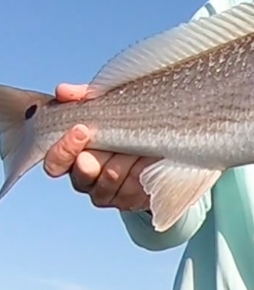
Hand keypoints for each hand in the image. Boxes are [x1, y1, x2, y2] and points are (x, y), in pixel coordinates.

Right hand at [42, 84, 157, 211]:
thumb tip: (63, 91)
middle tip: (108, 149)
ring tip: (138, 147)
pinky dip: (143, 171)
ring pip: (110, 181)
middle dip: (95, 162)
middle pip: (81, 177)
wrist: (163, 142)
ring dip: (123, 162)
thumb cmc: (127, 122)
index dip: (64, 150)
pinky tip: (152, 159)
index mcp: (73, 157)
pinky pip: (135, 189)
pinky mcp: (133, 198)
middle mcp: (87, 178)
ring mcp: (109, 191)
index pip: (55, 163)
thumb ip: (84, 97)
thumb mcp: (107, 105)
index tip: (82, 129)